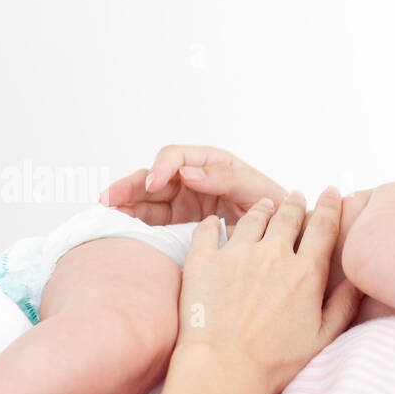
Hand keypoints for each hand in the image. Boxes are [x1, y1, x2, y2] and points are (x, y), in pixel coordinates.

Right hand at [99, 146, 289, 226]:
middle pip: (155, 175)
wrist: (287, 236)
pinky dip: (138, 218)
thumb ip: (224, 179)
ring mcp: (186, 198)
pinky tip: (122, 221)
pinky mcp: (183, 218)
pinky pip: (156, 216)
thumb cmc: (276, 207)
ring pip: (149, 196)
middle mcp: (194, 176)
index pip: (177, 157)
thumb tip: (187, 173)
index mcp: (211, 162)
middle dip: (131, 184)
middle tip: (109, 198)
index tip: (154, 183)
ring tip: (107, 208)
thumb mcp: (255, 190)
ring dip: (127, 201)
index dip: (162, 168)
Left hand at [175, 188, 361, 393]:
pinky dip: (213, 224)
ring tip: (265, 205)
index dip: (329, 206)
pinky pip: (207, 230)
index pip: (323, 227)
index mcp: (305, 272)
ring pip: (252, 218)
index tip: (331, 193)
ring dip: (262, 208)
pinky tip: (215, 223)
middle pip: (287, 216)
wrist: (223, 369)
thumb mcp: (321, 338)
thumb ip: (343, 306)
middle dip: (295, 203)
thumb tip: (360, 281)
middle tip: (296, 197)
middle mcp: (273, 255)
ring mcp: (236, 254)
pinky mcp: (204, 261)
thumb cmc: (274, 362)